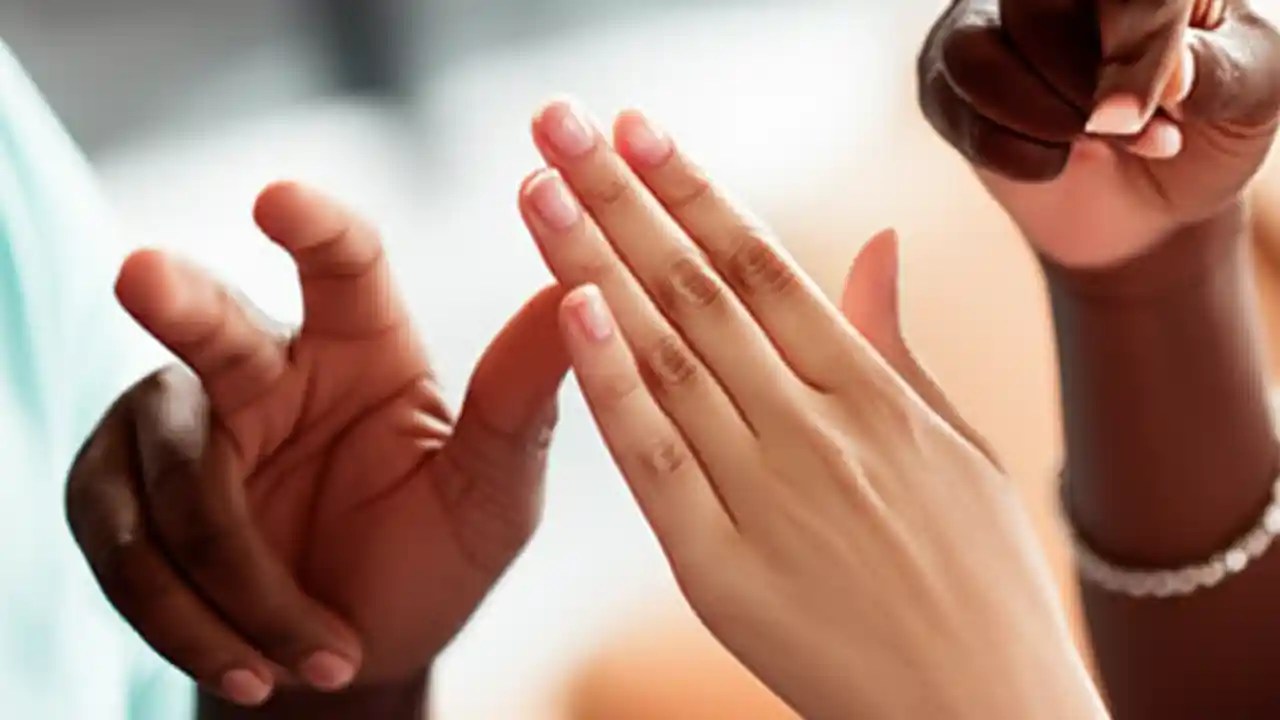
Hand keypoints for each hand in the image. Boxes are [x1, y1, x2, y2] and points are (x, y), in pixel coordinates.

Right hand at [66, 183, 568, 707]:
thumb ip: (523, 403)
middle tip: (142, 273)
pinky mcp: (119, 498)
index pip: (341, 264)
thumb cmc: (434, 560)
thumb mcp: (492, 495)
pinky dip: (191, 623)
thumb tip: (577, 295)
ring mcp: (185, 432)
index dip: (312, 226)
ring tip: (316, 656)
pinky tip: (251, 670)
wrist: (357, 662)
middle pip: (212, 322)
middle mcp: (266, 370)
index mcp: (363, 346)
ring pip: (176, 474)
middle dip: (178, 301)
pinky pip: (130, 552)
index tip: (279, 199)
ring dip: (238, 580)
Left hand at [515, 101, 1104, 719]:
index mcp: (874, 393)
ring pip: (667, 356)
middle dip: (620, 198)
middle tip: (557, 122)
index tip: (636, 128)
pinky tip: (573, 309)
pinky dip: (615, 383)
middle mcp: (817, 429)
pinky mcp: (721, 571)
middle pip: (699, 290)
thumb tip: (877, 246)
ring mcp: (768, 497)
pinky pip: (657, 462)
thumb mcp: (959, 450)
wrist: (987, 716)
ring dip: (594, 264)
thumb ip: (896, 347)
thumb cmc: (984, 586)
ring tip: (539, 186)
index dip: (692, 189)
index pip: (762, 264)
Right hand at [919, 0, 1279, 265]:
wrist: (1152, 207)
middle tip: (1147, 137)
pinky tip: (1057, 163)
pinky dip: (1014, 152)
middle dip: (1083, 86)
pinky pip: (955, 111)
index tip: (1168, 106)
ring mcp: (989, 27)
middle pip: (1032, 6)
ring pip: (973, 54)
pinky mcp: (949, 88)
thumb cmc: (1210, 131)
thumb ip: (1219, 70)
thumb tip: (1170, 72)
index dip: (1138, 42)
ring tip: (1096, 146)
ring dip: (1040, 116)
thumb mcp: (1251, 97)